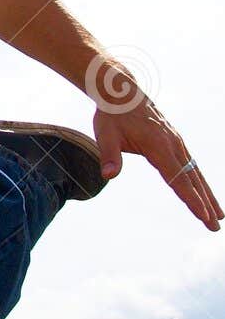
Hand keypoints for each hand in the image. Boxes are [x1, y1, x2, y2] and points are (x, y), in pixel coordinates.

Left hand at [92, 84, 220, 231]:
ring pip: (195, 173)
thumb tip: (108, 175)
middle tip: (216, 226)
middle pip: (192, 179)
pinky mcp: (175, 141)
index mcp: (158, 145)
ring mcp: (176, 142)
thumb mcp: (105, 134)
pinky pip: (191, 165)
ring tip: (219, 215)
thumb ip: (109, 155)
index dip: (191, 199)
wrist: (121, 92)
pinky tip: (205, 192)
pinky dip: (200, 181)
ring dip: (207, 195)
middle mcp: (173, 144)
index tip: (204, 216)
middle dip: (205, 204)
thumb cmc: (112, 115)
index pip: (177, 178)